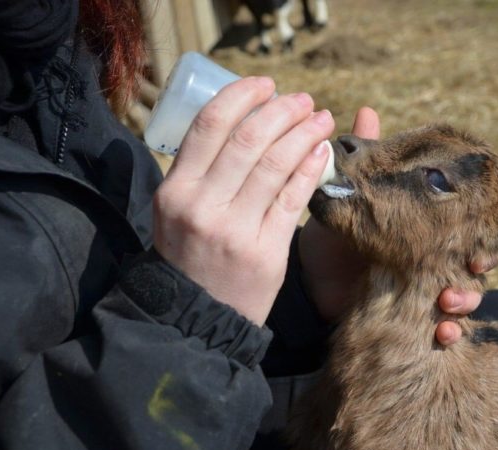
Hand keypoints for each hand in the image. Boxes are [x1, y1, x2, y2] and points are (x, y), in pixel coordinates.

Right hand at [153, 77, 334, 325]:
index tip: (265, 84)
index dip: (241, 96)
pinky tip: (322, 151)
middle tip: (303, 100)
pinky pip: (292, 199)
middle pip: (248, 139)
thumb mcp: (176, 210)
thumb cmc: (190, 256)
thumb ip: (199, 171)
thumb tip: (239, 121)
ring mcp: (233, 230)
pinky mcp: (264, 252)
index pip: (209, 125)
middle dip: (281, 111)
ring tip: (321, 118)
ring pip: (274, 164)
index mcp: (175, 189)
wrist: (195, 318)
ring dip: (303, 133)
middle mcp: (201, 206)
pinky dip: (310, 169)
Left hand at [299, 108, 497, 344]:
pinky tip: (443, 334)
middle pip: (474, 262)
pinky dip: (449, 332)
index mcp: (426, 230)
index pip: (469, 226)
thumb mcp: (350, 197)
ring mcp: (424, 292)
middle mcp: (432, 261)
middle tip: (474, 264)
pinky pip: (441, 330)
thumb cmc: (332, 236)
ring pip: (464, 297)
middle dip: (480, 264)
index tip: (481, 223)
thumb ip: (365, 158)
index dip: (483, 227)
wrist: (308, 282)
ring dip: (465, 300)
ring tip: (449, 301)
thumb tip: (366, 109)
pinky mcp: (412, 320)